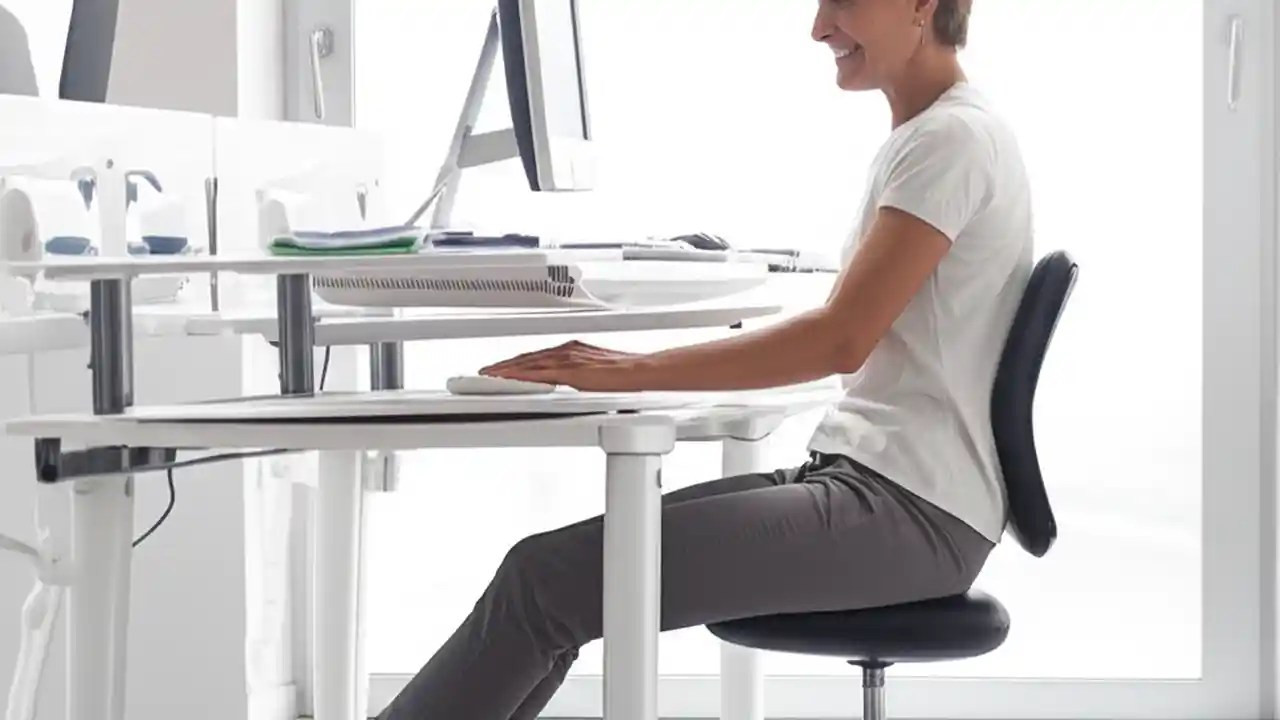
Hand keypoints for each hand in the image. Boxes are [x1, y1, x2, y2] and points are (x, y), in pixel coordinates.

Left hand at [479, 340, 643, 390]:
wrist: (639, 370)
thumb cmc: (625, 373)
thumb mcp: (595, 372)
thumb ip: (579, 375)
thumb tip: (571, 383)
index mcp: (572, 350)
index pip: (537, 356)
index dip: (517, 362)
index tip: (502, 367)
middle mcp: (566, 351)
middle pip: (527, 358)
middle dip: (505, 365)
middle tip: (486, 372)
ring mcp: (566, 360)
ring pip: (528, 364)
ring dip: (506, 370)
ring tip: (489, 376)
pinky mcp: (569, 372)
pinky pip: (538, 374)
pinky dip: (520, 376)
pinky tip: (508, 380)